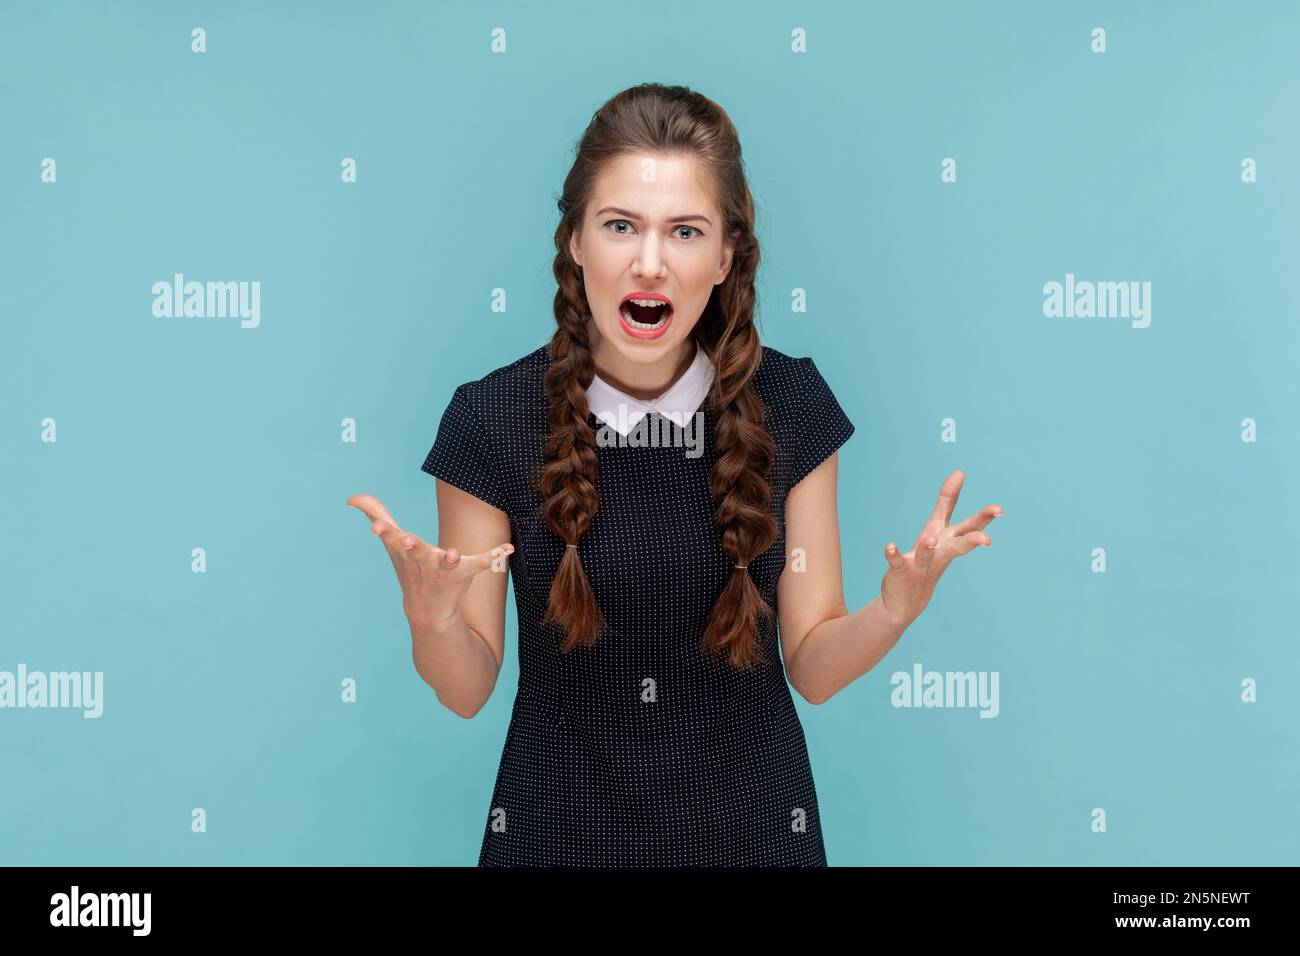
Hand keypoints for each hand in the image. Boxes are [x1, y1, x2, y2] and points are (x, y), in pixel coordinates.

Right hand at [346, 493, 513, 626]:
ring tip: (452, 553)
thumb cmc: (408, 567)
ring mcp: (443, 570)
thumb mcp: (390, 542)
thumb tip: (352, 497)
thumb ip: (376, 514)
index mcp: (404, 549)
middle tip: (405, 540)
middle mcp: (422, 560)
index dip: (383, 530)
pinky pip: (480, 563)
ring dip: (449, 559)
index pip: (391, 538)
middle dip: (410, 546)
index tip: (375, 527)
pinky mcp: (463, 574)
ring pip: (446, 564)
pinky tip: (508, 549)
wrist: (426, 609)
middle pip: (416, 552)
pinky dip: (494, 556)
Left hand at [878, 470, 1000, 628]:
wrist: (907, 600)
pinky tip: (889, 546)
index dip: (984, 517)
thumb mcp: (937, 526)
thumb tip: (960, 472)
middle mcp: (939, 551)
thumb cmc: (927, 556)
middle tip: (987, 541)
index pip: (969, 525)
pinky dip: (893, 554)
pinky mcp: (902, 571)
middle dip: (974, 539)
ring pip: (928, 554)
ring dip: (929, 546)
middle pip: (959, 543)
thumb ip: (947, 500)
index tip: (999, 510)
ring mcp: (921, 562)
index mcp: (949, 539)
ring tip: (931, 539)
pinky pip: (897, 561)